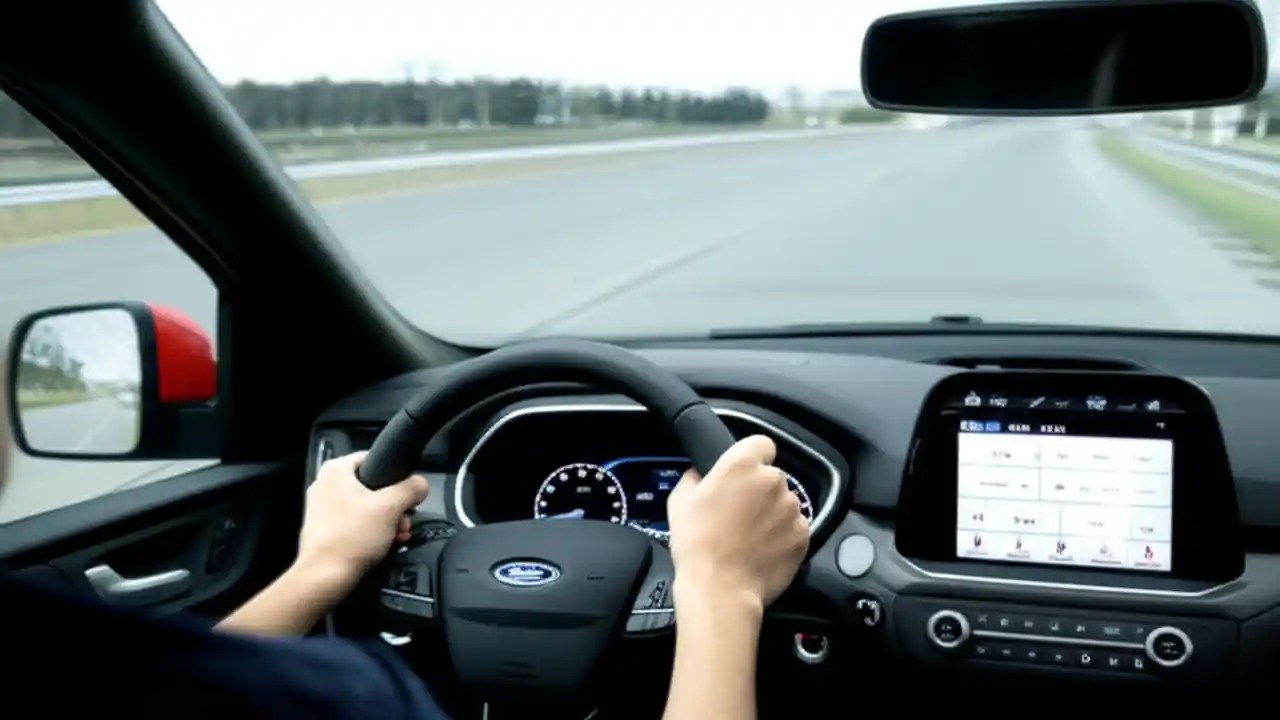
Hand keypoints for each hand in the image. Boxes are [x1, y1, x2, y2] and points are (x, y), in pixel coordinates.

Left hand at [296, 451, 429, 589]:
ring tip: (398, 535)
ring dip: (388, 520)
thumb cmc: (353, 536)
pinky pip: (355, 522)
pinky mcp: (324, 529)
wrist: (325, 577)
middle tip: (405, 520)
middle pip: (373, 486)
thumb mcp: (391, 507)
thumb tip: (422, 483)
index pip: (374, 458)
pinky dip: (372, 531)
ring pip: (366, 506)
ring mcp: (322, 508)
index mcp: (336, 469)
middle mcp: (325, 484)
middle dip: (395, 505)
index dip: (397, 474)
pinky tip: (386, 543)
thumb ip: (412, 488)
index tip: (409, 492)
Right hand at [666, 435, 808, 610]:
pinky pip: (795, 527)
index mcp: (742, 465)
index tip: (743, 473)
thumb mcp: (680, 502)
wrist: (721, 589)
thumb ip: (695, 478)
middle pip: (772, 476)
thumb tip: (701, 475)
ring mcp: (792, 508)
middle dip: (760, 490)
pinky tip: (764, 550)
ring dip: (773, 513)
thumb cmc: (696, 544)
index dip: (753, 456)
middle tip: (740, 512)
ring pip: (785, 503)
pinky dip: (784, 535)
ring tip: (752, 536)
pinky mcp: (804, 535)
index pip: (761, 443)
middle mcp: (773, 480)